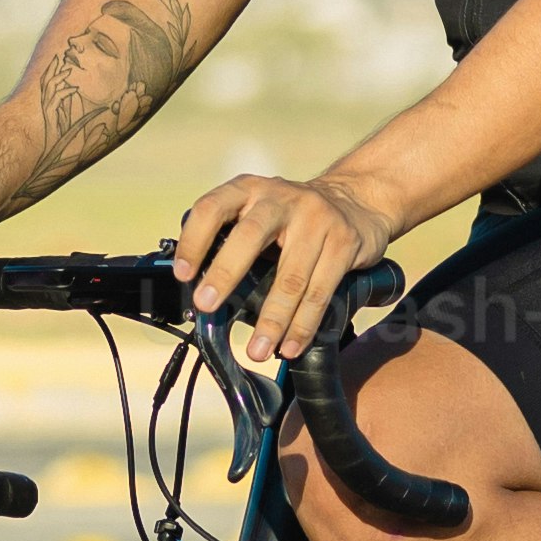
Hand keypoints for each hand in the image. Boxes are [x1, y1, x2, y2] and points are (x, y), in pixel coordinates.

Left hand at [169, 167, 393, 367]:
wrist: (358, 200)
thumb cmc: (294, 217)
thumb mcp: (261, 210)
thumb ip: (234, 237)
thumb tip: (203, 294)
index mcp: (251, 190)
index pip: (213, 208)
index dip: (194, 240)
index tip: (183, 274)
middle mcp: (282, 199)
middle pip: (250, 235)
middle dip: (225, 274)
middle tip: (207, 305)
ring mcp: (317, 219)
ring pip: (291, 276)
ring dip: (272, 319)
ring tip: (257, 349)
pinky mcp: (344, 243)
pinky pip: (320, 292)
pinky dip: (304, 325)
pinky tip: (291, 345)